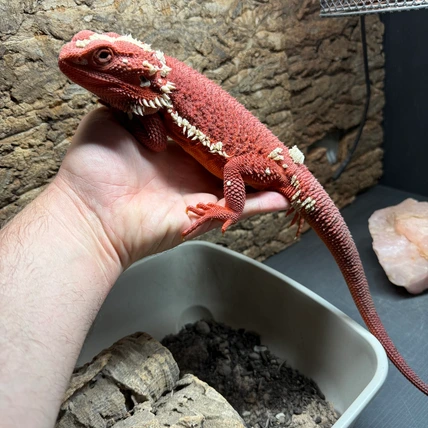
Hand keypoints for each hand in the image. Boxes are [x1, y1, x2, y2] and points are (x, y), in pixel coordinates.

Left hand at [57, 107, 288, 266]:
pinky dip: (264, 204)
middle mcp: (185, 172)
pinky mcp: (204, 213)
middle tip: (267, 144)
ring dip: (262, 178)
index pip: (202, 139)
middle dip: (245, 154)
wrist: (88, 212)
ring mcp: (196, 194)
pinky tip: (285, 195)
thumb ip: (136, 106)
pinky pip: (239, 208)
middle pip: (223, 162)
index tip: (236, 122)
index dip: (219, 132)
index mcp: (168, 152)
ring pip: (238, 185)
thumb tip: (152, 93)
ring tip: (285, 168)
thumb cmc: (92, 169)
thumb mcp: (110, 119)